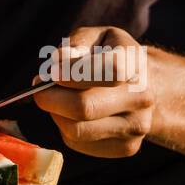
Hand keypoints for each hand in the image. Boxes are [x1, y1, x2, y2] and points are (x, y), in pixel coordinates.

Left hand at [30, 26, 156, 158]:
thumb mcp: (96, 37)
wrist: (145, 86)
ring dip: (56, 114)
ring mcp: (137, 126)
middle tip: (39, 88)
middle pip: (84, 107)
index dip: (74, 72)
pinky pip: (78, 143)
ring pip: (76, 130)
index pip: (109, 70)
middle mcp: (141, 97)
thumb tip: (59, 61)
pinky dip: (65, 128)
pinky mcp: (126, 147)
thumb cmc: (110, 56)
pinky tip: (72, 115)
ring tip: (58, 99)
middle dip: (51, 98)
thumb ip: (77, 44)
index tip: (52, 73)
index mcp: (135, 63)